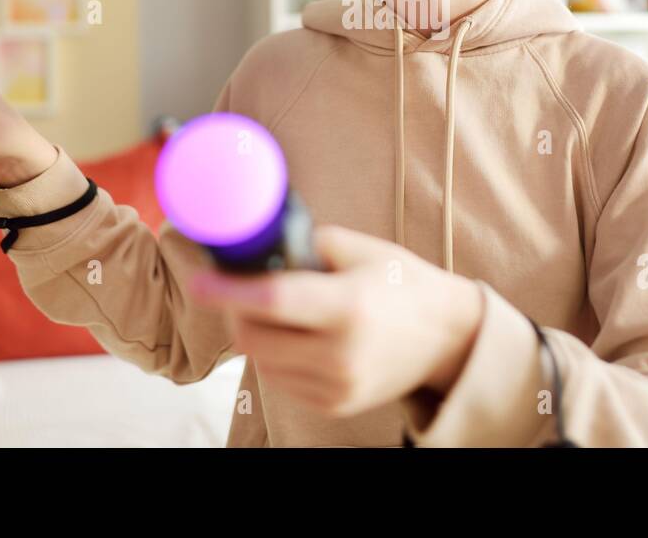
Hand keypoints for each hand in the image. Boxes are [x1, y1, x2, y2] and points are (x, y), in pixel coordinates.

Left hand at [188, 226, 484, 417]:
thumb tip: (256, 243)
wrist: (448, 337)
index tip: (199, 281)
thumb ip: (305, 244)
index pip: (272, 301)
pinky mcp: (334, 405)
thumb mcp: (361, 250)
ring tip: (282, 311)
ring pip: (260, 361)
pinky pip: (280, 380)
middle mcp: (341, 353)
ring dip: (257, 334)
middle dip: (237, 310)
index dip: (227, 291)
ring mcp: (337, 385)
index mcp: (348, 306)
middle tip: (245, 288)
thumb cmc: (402, 283)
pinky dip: (277, 356)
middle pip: (254, 337)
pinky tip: (302, 336)